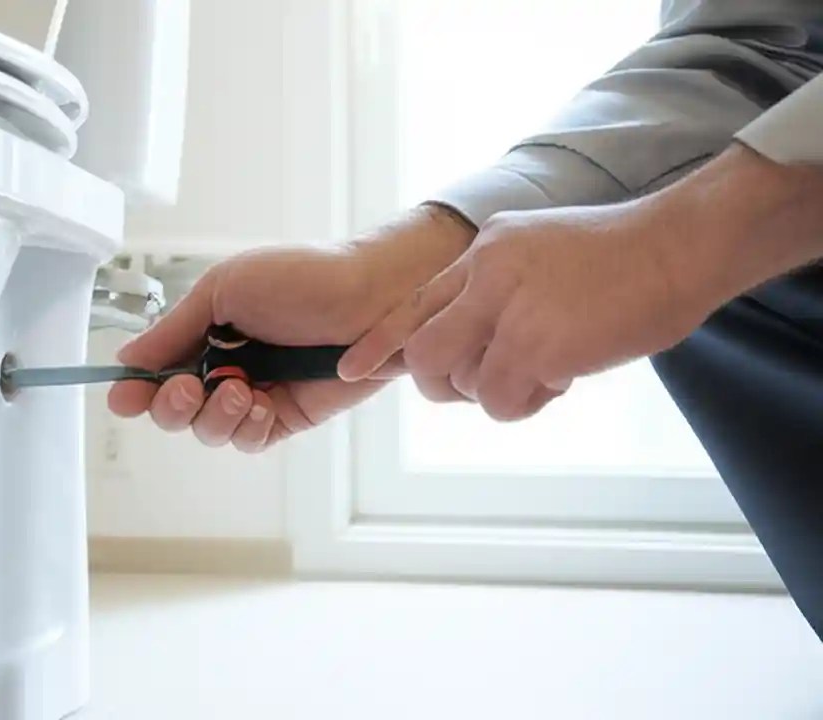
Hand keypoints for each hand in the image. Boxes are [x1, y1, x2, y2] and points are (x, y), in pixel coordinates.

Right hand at [107, 206, 472, 451]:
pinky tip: (265, 404)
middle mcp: (224, 366)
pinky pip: (248, 440)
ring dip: (215, 417)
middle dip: (172, 406)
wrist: (370, 297)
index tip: (125, 398)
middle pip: (174, 410)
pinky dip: (248, 428)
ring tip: (242, 391)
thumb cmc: (301, 278)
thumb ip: (174, 328)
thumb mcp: (224, 288)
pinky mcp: (286, 418)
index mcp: (204, 331)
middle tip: (190, 389)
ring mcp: (255, 395)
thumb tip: (127, 358)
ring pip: (208, 431)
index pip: (156, 370)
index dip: (136, 389)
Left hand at [337, 200, 716, 421]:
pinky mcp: (536, 344)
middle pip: (426, 352)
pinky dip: (529, 402)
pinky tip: (564, 377)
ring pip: (465, 383)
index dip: (380, 342)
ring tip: (549, 368)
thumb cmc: (623, 259)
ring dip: (502, 391)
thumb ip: (499, 290)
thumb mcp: (541, 254)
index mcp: (486, 251)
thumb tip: (473, 343)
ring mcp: (510, 309)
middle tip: (487, 381)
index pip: (415, 302)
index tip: (351, 368)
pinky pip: (502, 401)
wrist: (680, 246)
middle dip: (444, 382)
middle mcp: (487, 274)